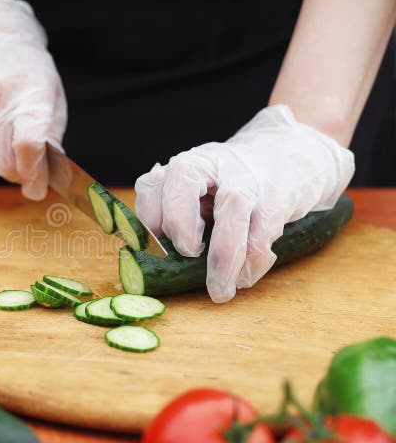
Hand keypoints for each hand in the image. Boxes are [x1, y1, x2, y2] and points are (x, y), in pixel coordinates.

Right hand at [0, 0, 66, 199]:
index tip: (37, 187)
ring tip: (1, 126)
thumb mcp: (49, 91)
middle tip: (24, 166)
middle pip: (5, 162)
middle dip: (17, 172)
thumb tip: (47, 177)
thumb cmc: (24, 64)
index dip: (34, 174)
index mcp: (31, 94)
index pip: (30, 146)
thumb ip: (50, 133)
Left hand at [135, 105, 354, 302]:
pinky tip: (245, 277)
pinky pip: (264, 231)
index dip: (149, 219)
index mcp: (187, 165)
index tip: (156, 249)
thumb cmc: (235, 183)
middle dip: (178, 222)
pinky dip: (253, 262)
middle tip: (187, 254)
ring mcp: (249, 177)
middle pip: (184, 179)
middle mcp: (214, 163)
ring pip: (232, 206)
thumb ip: (175, 211)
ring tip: (219, 290)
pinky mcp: (280, 196)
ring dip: (223, 256)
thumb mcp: (202, 189)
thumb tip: (154, 252)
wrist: (294, 152)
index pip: (151, 184)